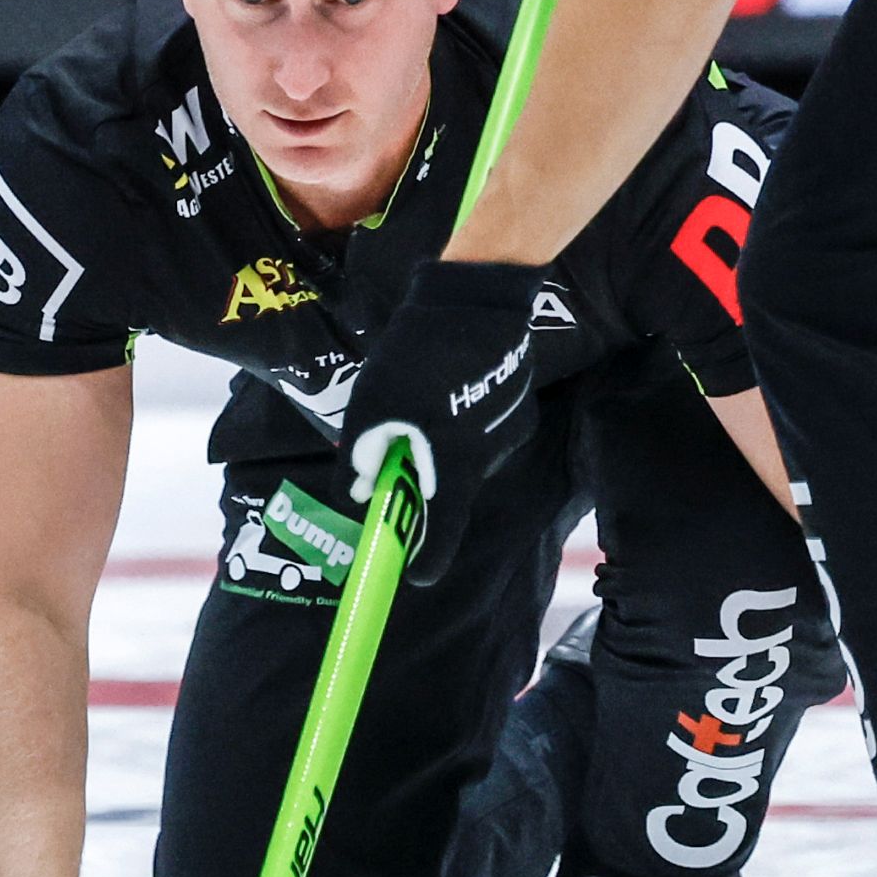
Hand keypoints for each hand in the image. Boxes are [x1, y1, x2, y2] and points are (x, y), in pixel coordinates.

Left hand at [342, 260, 549, 589]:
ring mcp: (508, 432)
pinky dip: (458, 420)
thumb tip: (360, 494)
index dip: (427, 560)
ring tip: (420, 399)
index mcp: (455, 465)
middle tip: (394, 447)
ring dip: (438, 442)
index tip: (414, 576)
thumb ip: (363, 457)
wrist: (477, 300)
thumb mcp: (372, 406)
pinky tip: (446, 384)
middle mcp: (489, 458)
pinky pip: (479, 429)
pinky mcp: (517, 408)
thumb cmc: (417, 355)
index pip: (443, 533)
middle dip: (420, 477)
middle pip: (448, 487)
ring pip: (463, 455)